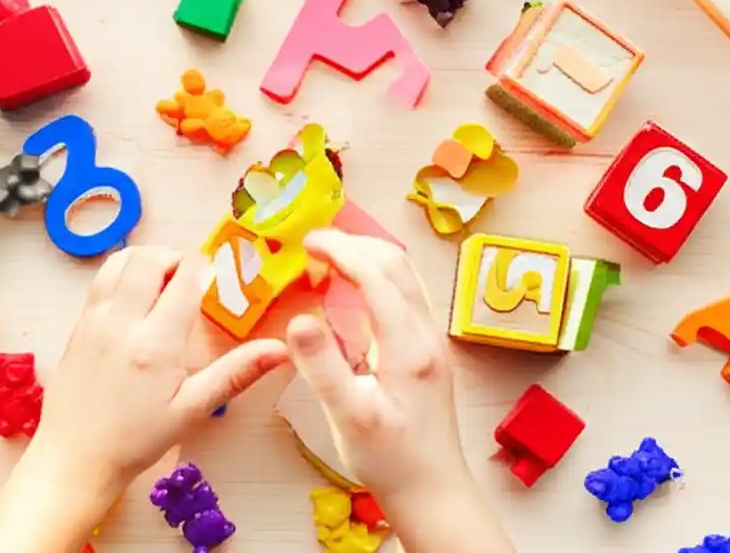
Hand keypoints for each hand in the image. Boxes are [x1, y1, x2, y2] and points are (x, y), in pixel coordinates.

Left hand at [33, 246, 289, 498]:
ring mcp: (94, 321)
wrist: (75, 458)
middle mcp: (122, 324)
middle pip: (148, 259)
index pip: (184, 280)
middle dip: (174, 257)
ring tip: (162, 281)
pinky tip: (136, 299)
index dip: (205, 266)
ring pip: (119, 262)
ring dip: (145, 260)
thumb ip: (236, 374)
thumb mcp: (192, 410)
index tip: (219, 271)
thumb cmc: (137, 439)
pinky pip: (101, 282)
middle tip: (189, 279)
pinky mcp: (78, 326)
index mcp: (155, 344)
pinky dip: (122, 274)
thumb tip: (281, 350)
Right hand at [285, 230, 467, 504]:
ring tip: (331, 255)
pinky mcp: (428, 352)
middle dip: (355, 244)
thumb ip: (322, 366)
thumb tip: (297, 319)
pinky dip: (379, 278)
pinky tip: (356, 291)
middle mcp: (427, 334)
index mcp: (409, 345)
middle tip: (314, 242)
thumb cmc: (390, 459)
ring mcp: (432, 341)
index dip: (341, 250)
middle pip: (397, 265)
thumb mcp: (348, 416)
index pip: (376, 275)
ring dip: (370, 256)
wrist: (432, 490)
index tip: (307, 240)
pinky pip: (406, 296)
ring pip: (406, 278)